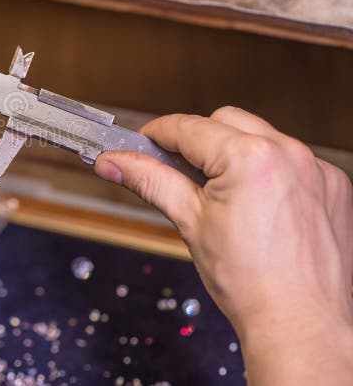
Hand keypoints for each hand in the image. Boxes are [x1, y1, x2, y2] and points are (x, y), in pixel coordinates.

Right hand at [94, 106, 352, 383]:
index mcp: (249, 158)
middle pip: (225, 120)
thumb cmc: (250, 283)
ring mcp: (315, 168)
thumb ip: (149, 181)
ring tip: (219, 193)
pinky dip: (268, 171)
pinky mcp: (332, 185)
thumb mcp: (189, 222)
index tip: (140, 143)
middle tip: (176, 171)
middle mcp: (288, 153)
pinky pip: (290, 160)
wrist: (300, 324)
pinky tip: (257, 205)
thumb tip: (114, 163)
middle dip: (197, 139)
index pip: (188, 127)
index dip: (157, 133)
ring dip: (233, 152)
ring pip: (260, 136)